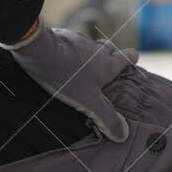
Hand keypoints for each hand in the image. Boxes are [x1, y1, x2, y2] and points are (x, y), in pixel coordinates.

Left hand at [2, 23, 129, 142]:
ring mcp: (80, 41)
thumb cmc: (67, 78)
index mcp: (108, 64)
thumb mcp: (87, 101)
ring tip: (77, 69)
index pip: (130, 56)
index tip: (126, 69)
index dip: (130, 61)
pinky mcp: (63, 37)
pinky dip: (69, 51)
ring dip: (87, 54)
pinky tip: (58, 61)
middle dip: (108, 57)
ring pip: (90, 46)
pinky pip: (70, 43)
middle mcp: (98, 49)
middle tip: (98, 72)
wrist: (41, 51)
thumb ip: (105, 117)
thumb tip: (123, 134)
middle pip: (110, 48)